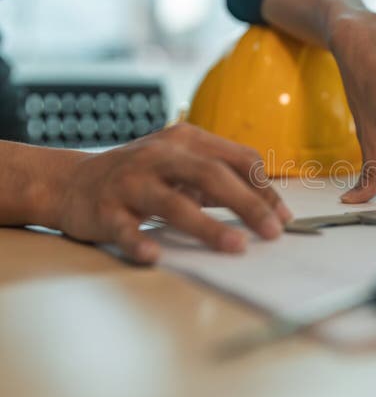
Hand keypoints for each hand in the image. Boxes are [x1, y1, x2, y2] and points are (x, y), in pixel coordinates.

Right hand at [51, 124, 291, 262]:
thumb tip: (270, 207)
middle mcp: (160, 156)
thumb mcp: (182, 164)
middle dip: (248, 204)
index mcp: (186, 140)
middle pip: (212, 176)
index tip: (283, 217)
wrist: (70, 181)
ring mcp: (131, 182)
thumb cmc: (141, 176)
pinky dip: (140, 242)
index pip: (237, 159)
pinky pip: (125, 228)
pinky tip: (155, 256)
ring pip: (174, 203)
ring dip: (208, 226)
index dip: (264, 188)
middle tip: (273, 232)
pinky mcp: (105, 210)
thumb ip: (221, 180)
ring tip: (236, 246)